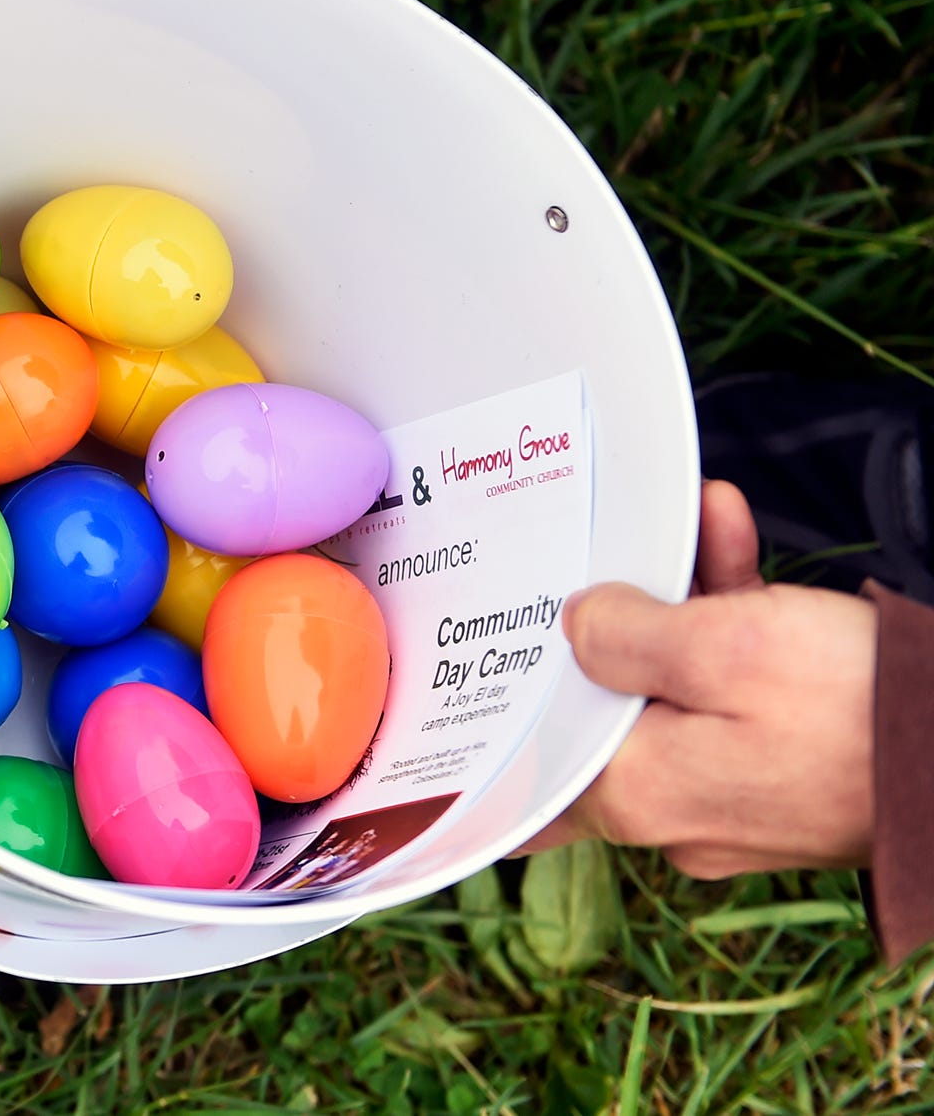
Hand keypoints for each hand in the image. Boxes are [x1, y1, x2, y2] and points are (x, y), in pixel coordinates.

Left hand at [520, 480, 875, 874]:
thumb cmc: (859, 710)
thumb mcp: (725, 650)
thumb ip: (626, 635)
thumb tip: (576, 627)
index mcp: (640, 793)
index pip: (533, 778)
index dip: (495, 727)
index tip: (463, 679)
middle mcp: (680, 804)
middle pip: (606, 702)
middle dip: (605, 617)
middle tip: (588, 550)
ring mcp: (740, 785)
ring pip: (678, 678)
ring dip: (679, 595)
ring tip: (688, 519)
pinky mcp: (795, 759)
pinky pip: (741, 682)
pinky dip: (734, 612)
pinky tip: (725, 530)